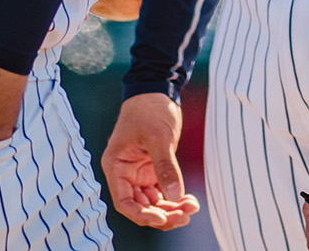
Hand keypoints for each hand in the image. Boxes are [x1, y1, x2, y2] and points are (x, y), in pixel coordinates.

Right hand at [103, 92, 199, 228]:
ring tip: (192, 207)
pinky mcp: (153, 170)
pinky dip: (175, 199)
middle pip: (140, 206)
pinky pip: (163, 193)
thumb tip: (175, 196)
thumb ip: (165, 166)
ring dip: (171, 209)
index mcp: (116, 166)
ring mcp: (139, 173)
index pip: (124, 202)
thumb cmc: (150, 109)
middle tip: (185, 215)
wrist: (157, 90)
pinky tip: (190, 201)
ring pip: (153, 202)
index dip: (142, 215)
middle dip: (162, 214)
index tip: (162, 218)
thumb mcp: (159, 137)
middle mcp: (125, 173)